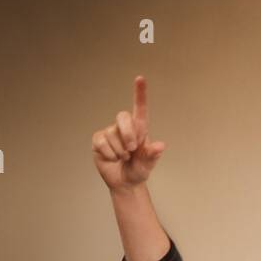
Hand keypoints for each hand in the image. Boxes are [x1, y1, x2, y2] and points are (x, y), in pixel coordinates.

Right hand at [91, 76, 165, 191]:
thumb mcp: (148, 164)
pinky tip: (112, 158)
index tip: (140, 78)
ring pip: (112, 135)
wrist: (125, 182)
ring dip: (120, 151)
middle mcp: (124, 127)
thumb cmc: (139, 170)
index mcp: (140, 129)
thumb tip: (161, 145)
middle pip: (123, 117)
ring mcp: (110, 132)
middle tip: (132, 150)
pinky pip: (102, 143)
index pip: (139, 108)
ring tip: (123, 158)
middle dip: (128, 134)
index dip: (139, 93)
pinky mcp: (99, 140)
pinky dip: (109, 154)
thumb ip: (153, 155)